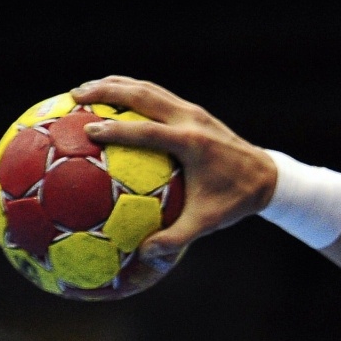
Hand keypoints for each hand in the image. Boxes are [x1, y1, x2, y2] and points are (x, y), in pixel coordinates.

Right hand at [71, 76, 277, 268]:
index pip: (147, 131)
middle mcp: (191, 119)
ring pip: (148, 89)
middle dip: (106, 91)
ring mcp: (192, 111)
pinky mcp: (193, 111)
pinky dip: (130, 92)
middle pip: (142, 95)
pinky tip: (108, 100)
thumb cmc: (235, 200)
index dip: (116, 130)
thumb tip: (144, 255)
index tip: (87, 130)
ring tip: (83, 90)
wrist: (267, 177)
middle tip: (73, 95)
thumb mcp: (208, 222)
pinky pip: (156, 95)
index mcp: (191, 144)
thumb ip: (176, 238)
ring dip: (115, 85)